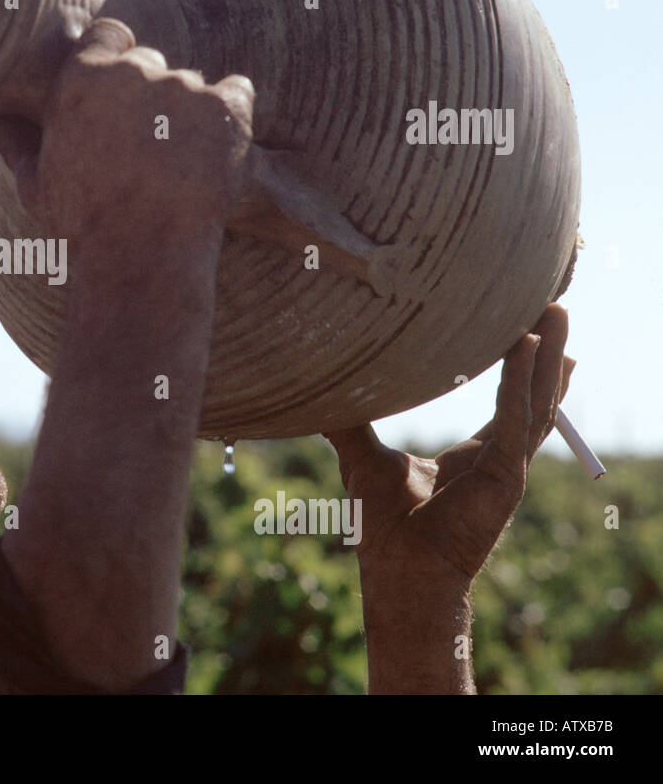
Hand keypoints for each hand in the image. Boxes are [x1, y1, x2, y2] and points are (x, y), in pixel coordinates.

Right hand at [0, 18, 255, 245]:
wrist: (142, 255)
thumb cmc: (83, 223)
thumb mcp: (37, 184)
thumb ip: (14, 143)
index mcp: (81, 79)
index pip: (110, 34)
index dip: (117, 64)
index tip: (118, 102)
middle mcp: (133, 72)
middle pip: (150, 63)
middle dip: (149, 97)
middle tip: (145, 149)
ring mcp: (183, 87)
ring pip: (190, 84)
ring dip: (188, 113)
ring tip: (176, 166)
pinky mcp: (226, 107)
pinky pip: (237, 93)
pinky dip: (229, 118)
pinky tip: (211, 155)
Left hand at [325, 303, 574, 589]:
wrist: (398, 571)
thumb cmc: (382, 524)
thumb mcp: (362, 458)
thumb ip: (348, 425)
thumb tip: (319, 394)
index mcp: (473, 460)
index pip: (507, 405)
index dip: (520, 370)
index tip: (531, 333)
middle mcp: (497, 462)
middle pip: (532, 394)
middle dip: (545, 350)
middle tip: (555, 305)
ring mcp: (507, 470)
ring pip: (537, 400)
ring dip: (547, 356)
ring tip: (557, 312)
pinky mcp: (506, 477)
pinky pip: (518, 419)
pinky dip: (523, 383)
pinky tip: (529, 347)